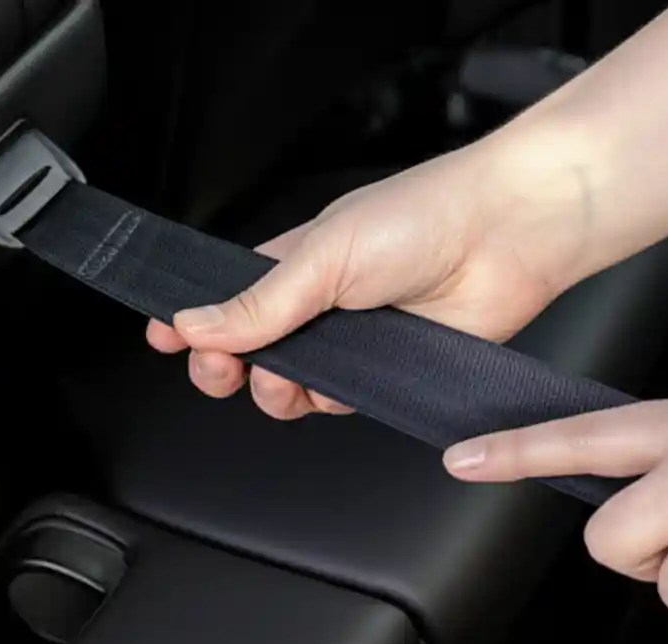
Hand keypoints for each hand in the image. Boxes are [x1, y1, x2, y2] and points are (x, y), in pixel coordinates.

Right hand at [148, 134, 598, 418]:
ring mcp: (355, 338)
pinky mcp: (391, 370)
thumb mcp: (322, 255)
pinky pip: (343, 401)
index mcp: (294, 260)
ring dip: (277, 389)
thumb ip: (260, 301)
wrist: (505, 237)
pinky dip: (329, 402)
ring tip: (285, 376)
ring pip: (294, 385)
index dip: (193, 321)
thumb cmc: (421, 218)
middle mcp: (321, 302)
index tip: (163, 339)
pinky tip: (335, 386)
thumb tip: (193, 324)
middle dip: (225, 366)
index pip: (227, 298)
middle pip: (252, 351)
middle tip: (221, 369)